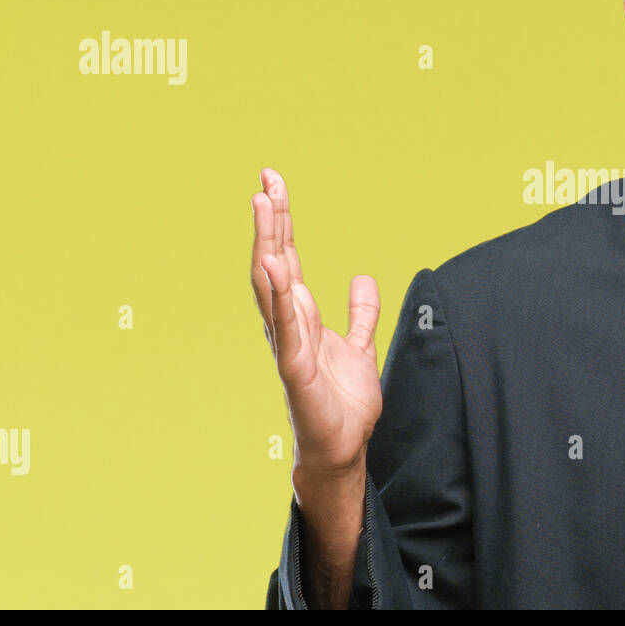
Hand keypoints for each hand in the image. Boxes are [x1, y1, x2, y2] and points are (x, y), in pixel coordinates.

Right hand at [250, 168, 382, 479]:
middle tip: (265, 179)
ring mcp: (288, 344)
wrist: (344, 446)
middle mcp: (288, 324)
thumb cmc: (343, 402)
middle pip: (274, 261)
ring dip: (267, 243)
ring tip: (262, 205)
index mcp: (301, 316)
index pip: (288, 258)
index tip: (273, 184)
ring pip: (272, 285)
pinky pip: (287, 327)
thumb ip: (362, 313)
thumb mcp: (360, 346)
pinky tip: (276, 266)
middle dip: (271, 220)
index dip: (281, 222)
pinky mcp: (296, 368)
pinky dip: (280, 295)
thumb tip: (362, 278)